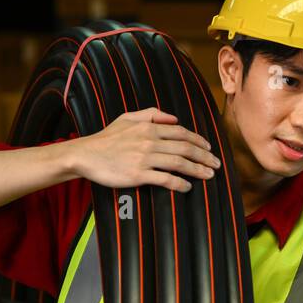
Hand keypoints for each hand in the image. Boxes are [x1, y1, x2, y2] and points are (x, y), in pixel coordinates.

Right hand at [74, 107, 220, 192]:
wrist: (85, 155)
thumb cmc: (106, 138)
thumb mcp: (127, 118)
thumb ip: (151, 114)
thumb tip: (173, 117)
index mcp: (149, 127)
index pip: (181, 133)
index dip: (198, 141)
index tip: (208, 149)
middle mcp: (149, 141)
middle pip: (185, 148)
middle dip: (204, 157)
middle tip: (216, 165)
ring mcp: (144, 158)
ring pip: (179, 163)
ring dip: (197, 170)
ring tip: (209, 176)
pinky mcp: (138, 175)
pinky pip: (165, 179)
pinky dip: (179, 184)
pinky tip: (187, 187)